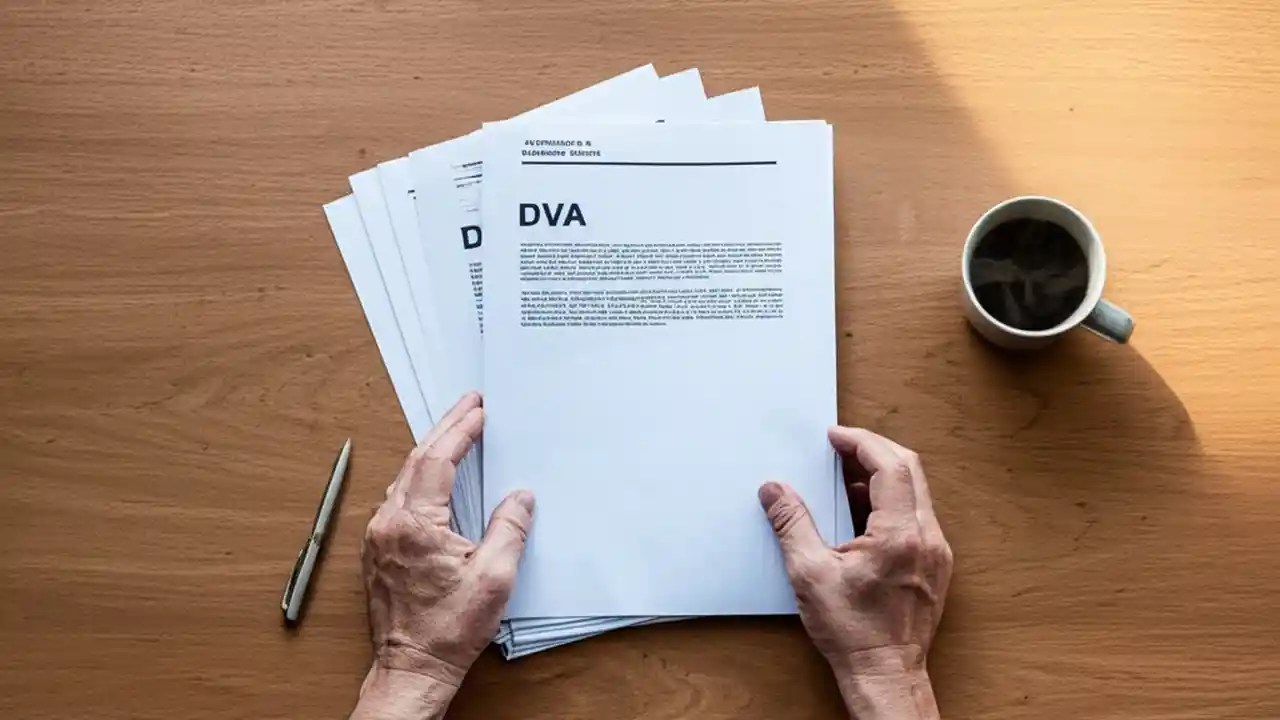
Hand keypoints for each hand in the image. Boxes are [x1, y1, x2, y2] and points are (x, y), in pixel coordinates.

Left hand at [350, 393, 534, 719]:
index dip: (461, 431)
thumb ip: (509, 528)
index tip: (479, 410)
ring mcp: (378, 536)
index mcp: (415, 524)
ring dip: (432, 451)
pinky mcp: (378, 550)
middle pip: (417, 461)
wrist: (413, 667)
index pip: (438, 460)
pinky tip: (435, 475)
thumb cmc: (449, 630)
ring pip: (405, 478)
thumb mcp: (494, 578)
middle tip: (469, 404)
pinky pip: (398, 498)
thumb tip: (520, 496)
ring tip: (456, 430)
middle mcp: (388, 523)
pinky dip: (420, 476)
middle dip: (446, 428)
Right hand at [758, 427, 952, 719]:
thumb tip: (774, 491)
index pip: (890, 466)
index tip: (835, 437)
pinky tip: (861, 511)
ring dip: (882, 475)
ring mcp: (936, 551)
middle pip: (910, 470)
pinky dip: (891, 500)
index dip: (861, 442)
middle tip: (839, 448)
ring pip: (916, 492)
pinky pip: (916, 515)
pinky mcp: (935, 564)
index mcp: (899, 535)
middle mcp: (927, 538)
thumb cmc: (852, 633)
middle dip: (873, 451)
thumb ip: (792, 524)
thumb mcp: (809, 574)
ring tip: (844, 477)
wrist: (885, 673)